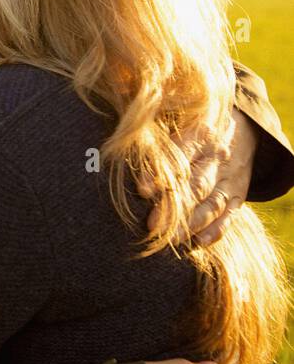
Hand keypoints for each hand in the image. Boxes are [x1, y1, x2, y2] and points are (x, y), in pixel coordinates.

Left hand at [140, 108, 255, 247]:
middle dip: (175, 207)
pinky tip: (200, 242)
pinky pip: (229, 215)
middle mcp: (217, 158)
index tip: (142, 190)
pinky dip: (216, 230)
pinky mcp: (238, 195)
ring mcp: (230, 178)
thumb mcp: (180, 122)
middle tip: (152, 225)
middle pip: (196, 184)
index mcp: (199, 135)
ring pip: (212, 203)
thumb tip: (121, 147)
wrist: (243, 129)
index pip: (179, 155)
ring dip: (192, 223)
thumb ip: (156, 137)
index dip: (160, 173)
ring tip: (172, 239)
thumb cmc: (193, 127)